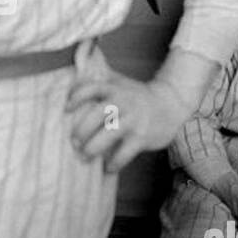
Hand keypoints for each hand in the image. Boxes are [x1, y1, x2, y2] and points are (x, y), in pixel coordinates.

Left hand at [65, 71, 187, 174]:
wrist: (170, 104)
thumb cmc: (137, 95)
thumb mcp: (120, 82)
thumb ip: (100, 78)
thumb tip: (74, 69)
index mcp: (114, 88)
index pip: (92, 88)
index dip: (77, 97)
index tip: (66, 109)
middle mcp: (123, 102)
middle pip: (97, 114)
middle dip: (81, 130)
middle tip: (74, 142)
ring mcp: (133, 120)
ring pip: (109, 134)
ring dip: (93, 148)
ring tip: (84, 157)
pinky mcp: (142, 136)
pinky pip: (125, 153)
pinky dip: (114, 163)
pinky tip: (108, 168)